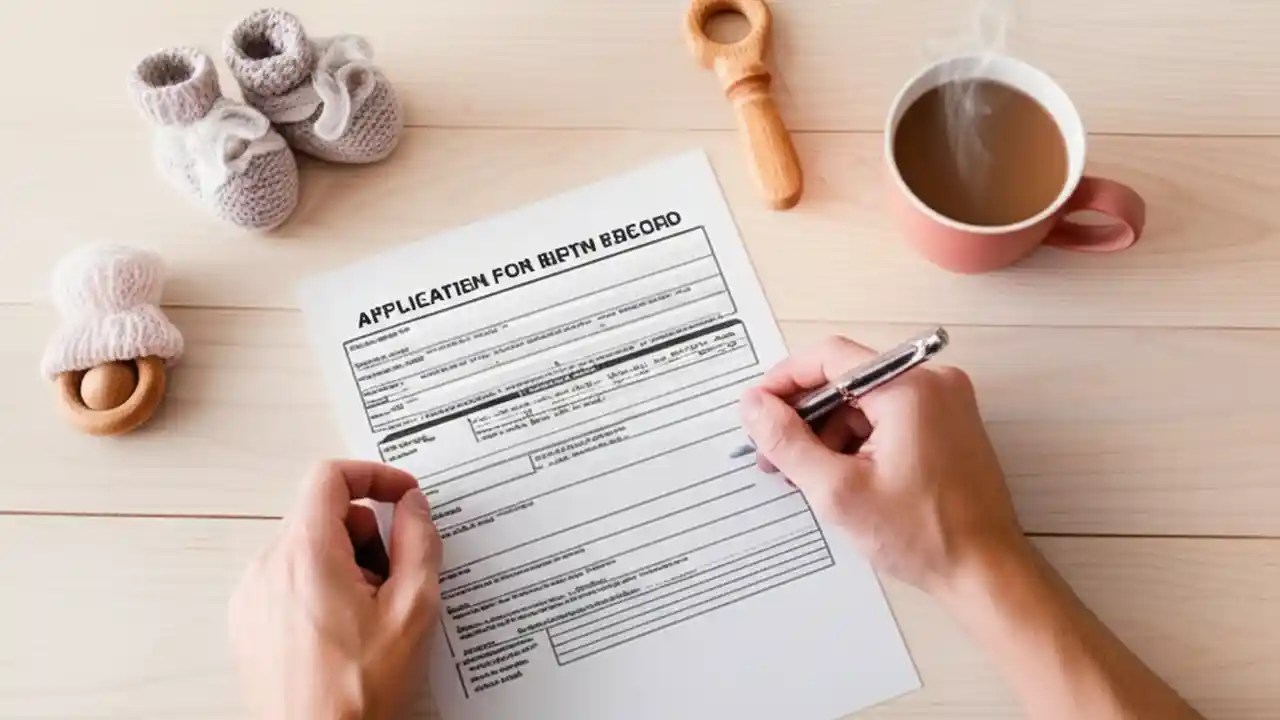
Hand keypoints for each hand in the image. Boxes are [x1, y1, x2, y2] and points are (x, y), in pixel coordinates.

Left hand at [229, 460, 441, 719]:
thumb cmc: (358, 694)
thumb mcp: (413, 609)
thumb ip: (418, 542)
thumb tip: (413, 507)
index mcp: (305, 554)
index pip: (330, 477)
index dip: (375, 475)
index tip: (403, 495)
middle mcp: (267, 568)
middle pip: (323, 515)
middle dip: (368, 536)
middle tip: (395, 580)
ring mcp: (252, 597)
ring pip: (307, 549)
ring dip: (348, 566)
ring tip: (371, 617)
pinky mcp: (248, 622)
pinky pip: (289, 581)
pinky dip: (322, 590)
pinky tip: (347, 633)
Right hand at [739, 335, 1028, 595]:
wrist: (985, 572)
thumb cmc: (926, 535)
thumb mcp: (838, 490)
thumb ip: (788, 442)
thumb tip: (754, 407)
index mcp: (909, 388)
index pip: (829, 357)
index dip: (783, 381)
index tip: (756, 409)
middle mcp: (932, 384)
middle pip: (846, 379)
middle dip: (804, 416)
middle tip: (773, 453)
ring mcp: (944, 404)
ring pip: (864, 402)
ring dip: (828, 433)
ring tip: (804, 475)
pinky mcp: (946, 425)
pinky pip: (887, 417)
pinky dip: (857, 441)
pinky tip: (838, 476)